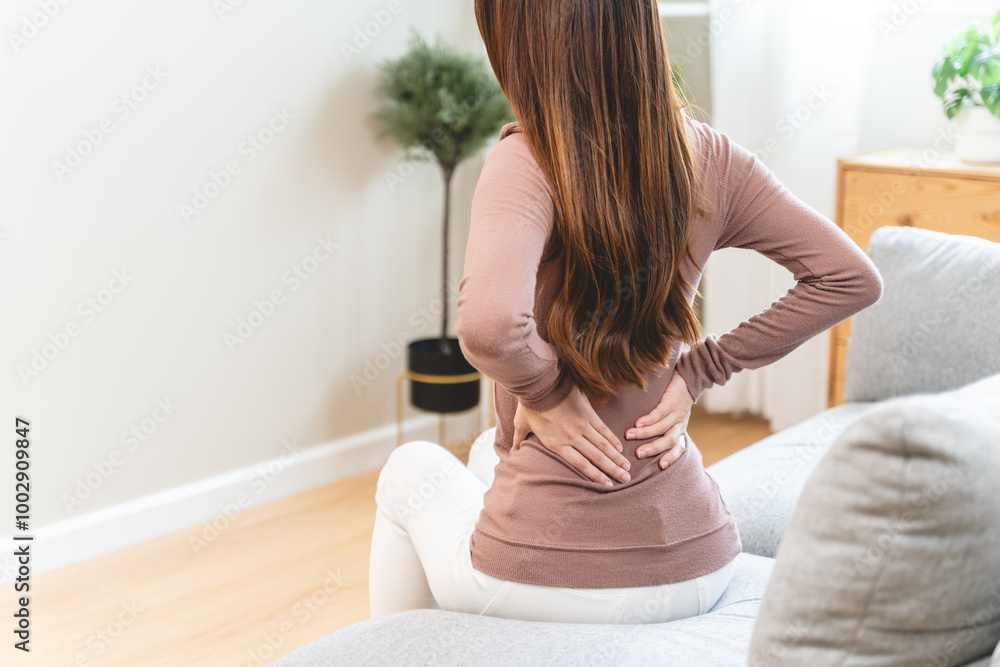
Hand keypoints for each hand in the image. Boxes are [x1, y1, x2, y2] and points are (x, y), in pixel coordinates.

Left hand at [511, 385, 630, 486]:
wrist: (540, 383)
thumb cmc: (528, 404)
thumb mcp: (521, 424)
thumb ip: (519, 440)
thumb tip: (512, 453)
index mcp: (556, 444)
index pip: (580, 465)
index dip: (595, 476)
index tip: (607, 484)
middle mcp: (572, 438)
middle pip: (596, 458)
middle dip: (612, 470)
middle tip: (625, 479)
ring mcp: (581, 425)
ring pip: (603, 445)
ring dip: (616, 457)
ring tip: (627, 467)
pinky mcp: (587, 413)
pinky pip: (603, 429)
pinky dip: (612, 439)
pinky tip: (620, 447)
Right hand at [625, 371, 693, 469]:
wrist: (688, 379)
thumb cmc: (674, 401)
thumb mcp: (672, 419)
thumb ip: (662, 430)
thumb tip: (640, 443)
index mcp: (680, 431)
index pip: (679, 448)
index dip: (671, 458)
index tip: (660, 466)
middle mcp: (680, 424)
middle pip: (669, 441)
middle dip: (654, 449)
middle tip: (638, 454)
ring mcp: (677, 413)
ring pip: (662, 428)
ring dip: (645, 434)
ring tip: (629, 436)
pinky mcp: (672, 401)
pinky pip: (660, 412)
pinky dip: (648, 419)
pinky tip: (637, 423)